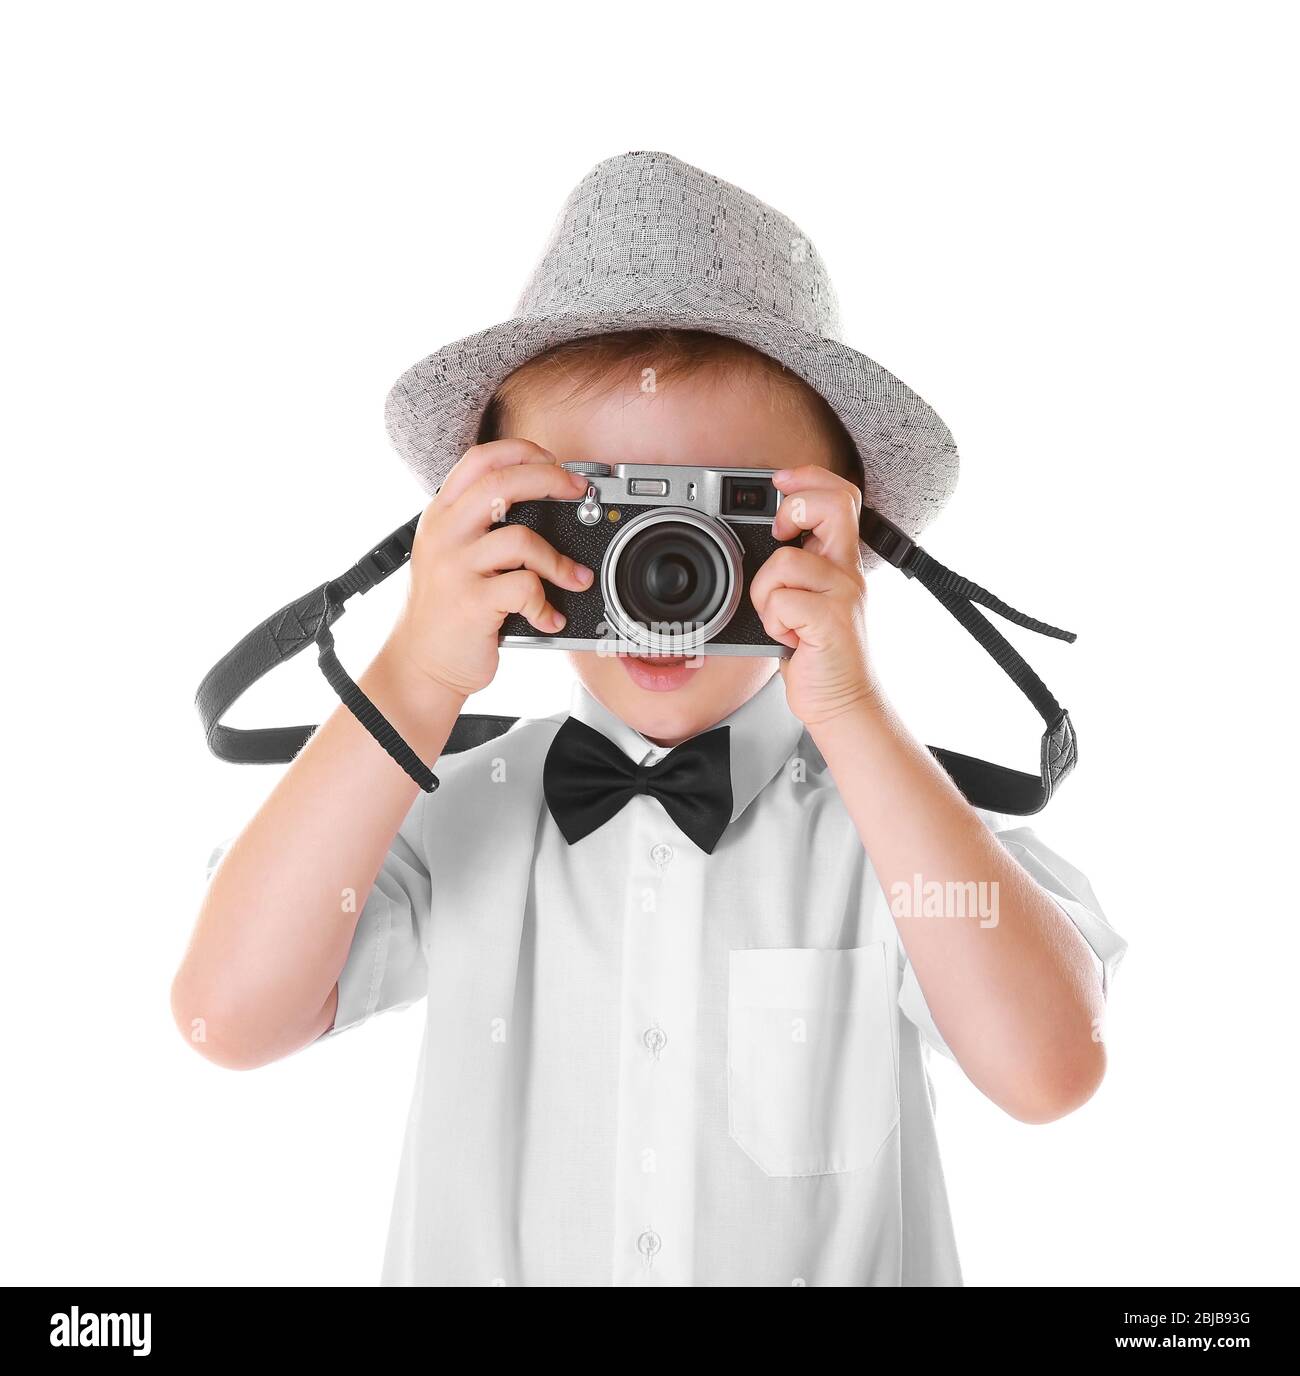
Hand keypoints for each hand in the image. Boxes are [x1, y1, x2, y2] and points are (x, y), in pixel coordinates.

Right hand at [381, 439, 593, 697]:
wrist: (419, 664)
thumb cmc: (445, 609)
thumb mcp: (450, 553)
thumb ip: (479, 524)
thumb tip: (542, 496)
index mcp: (441, 515)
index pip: (479, 460)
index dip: (522, 451)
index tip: (553, 461)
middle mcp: (444, 534)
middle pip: (502, 484)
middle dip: (550, 480)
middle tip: (578, 493)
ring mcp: (455, 567)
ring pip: (522, 539)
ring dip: (560, 561)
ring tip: (575, 579)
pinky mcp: (471, 602)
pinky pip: (525, 588)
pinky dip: (546, 605)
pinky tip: (549, 617)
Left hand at [749, 465, 880, 726]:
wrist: (841, 702)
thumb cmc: (819, 654)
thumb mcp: (807, 601)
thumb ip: (796, 570)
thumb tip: (761, 543)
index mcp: (840, 562)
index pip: (840, 496)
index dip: (809, 478)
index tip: (780, 482)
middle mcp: (846, 572)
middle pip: (832, 504)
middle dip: (793, 509)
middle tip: (778, 537)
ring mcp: (843, 595)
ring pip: (785, 561)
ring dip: (766, 593)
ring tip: (781, 618)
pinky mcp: (830, 621)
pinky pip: (781, 601)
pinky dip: (773, 622)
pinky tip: (788, 638)